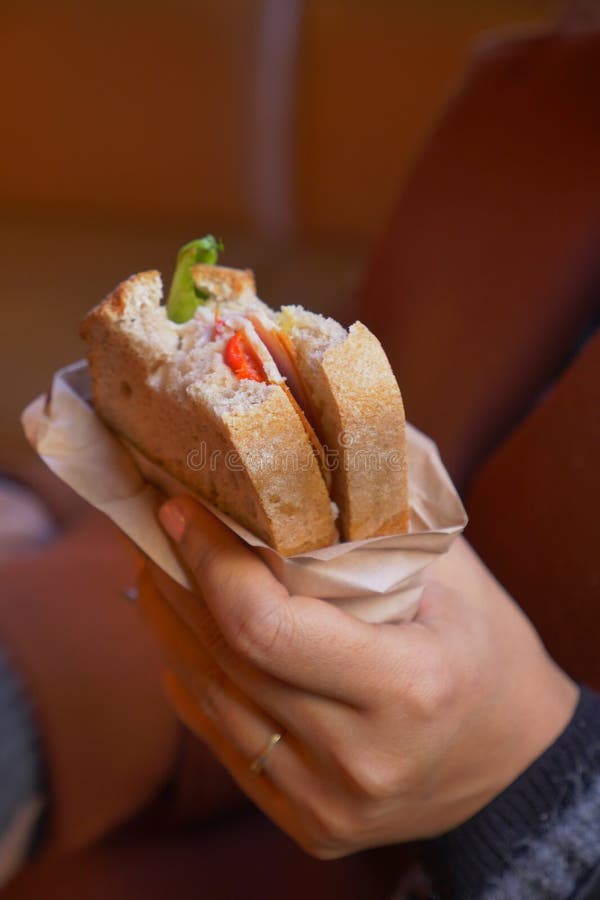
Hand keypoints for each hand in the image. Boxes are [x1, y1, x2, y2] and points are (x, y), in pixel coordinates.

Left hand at [141, 495, 576, 858]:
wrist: (512, 763)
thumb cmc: (486, 652)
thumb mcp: (452, 575)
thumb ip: (376, 518)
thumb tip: (303, 444)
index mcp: (407, 688)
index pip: (265, 626)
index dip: (207, 562)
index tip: (180, 509)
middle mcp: (361, 759)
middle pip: (226, 659)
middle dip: (176, 582)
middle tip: (158, 526)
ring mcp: (328, 804)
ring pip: (211, 701)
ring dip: (172, 629)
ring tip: (161, 571)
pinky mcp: (307, 824)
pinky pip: (221, 743)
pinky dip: (193, 680)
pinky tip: (182, 636)